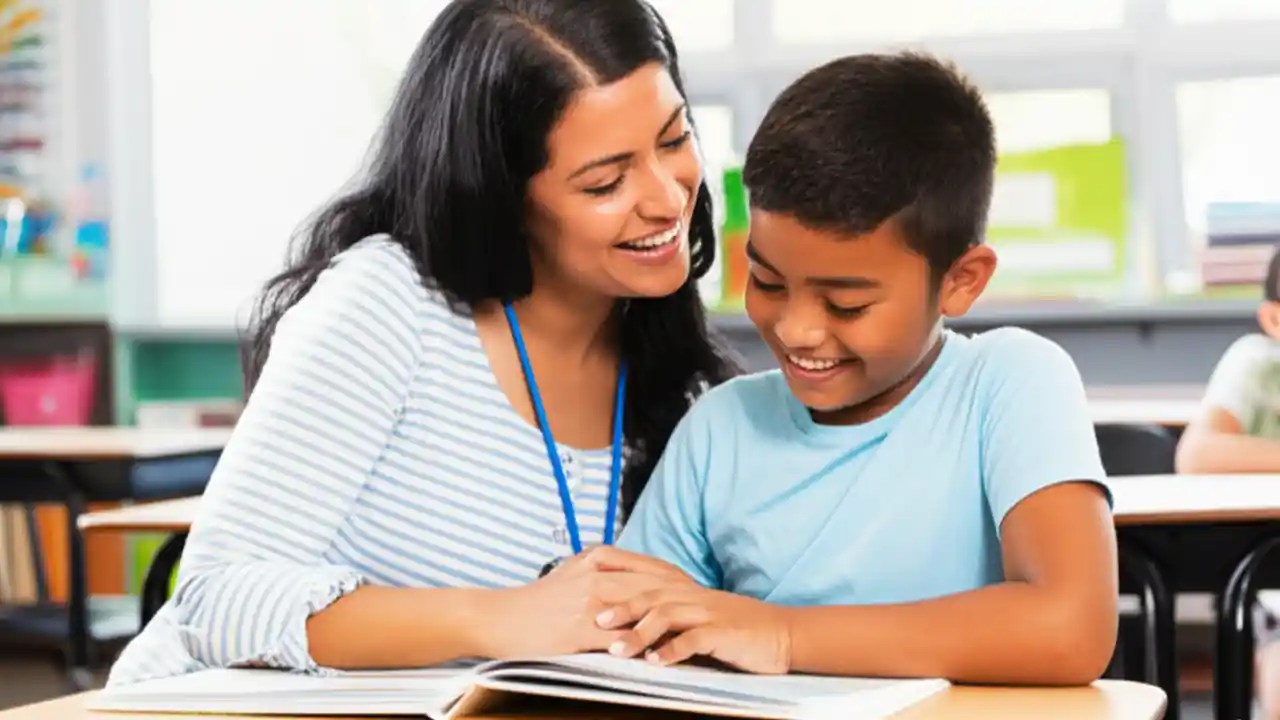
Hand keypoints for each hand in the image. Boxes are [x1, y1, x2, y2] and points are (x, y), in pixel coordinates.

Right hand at [477, 548, 688, 659]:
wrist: (500, 617)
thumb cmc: (538, 600)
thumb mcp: (573, 572)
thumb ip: (605, 569)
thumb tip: (636, 576)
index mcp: (598, 558)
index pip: (653, 567)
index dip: (681, 582)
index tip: (701, 594)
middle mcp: (597, 574)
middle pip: (655, 586)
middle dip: (684, 602)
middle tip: (708, 616)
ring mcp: (590, 601)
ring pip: (642, 611)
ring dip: (669, 625)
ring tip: (693, 637)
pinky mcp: (580, 628)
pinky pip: (620, 638)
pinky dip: (642, 647)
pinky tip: (661, 657)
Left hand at [596, 585, 792, 673]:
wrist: (780, 633)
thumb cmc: (736, 629)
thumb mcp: (699, 617)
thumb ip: (668, 617)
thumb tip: (631, 625)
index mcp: (685, 591)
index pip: (645, 584)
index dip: (617, 590)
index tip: (591, 601)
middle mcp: (694, 597)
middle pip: (650, 596)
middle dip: (620, 609)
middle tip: (594, 622)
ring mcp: (709, 613)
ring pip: (667, 615)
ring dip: (640, 632)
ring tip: (618, 649)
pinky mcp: (724, 633)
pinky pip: (695, 639)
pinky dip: (673, 650)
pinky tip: (656, 662)